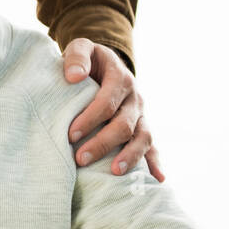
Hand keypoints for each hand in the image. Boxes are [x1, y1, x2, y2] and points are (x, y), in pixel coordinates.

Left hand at [62, 37, 164, 181]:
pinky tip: (157, 179)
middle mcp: (135, 97)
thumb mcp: (81, 48)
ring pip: (143, 137)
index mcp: (120, 78)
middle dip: (103, 143)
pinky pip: (152, 145)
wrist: (103, 63)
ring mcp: (141, 113)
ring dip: (130, 156)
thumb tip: (73, 76)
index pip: (107, 102)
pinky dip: (156, 162)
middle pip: (124, 124)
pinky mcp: (142, 126)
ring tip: (114, 173)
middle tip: (80, 158)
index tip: (70, 134)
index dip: (90, 119)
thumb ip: (77, 56)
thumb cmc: (88, 60)